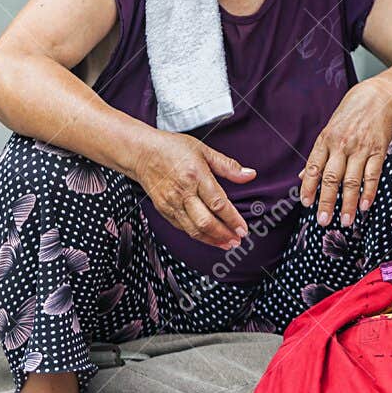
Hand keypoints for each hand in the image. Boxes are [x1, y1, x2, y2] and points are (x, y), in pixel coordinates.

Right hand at [133, 132, 255, 249]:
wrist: (141, 152)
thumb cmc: (172, 149)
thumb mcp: (204, 150)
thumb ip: (228, 166)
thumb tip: (250, 174)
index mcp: (196, 175)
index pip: (218, 203)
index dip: (232, 219)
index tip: (243, 229)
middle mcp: (183, 192)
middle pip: (206, 221)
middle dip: (224, 234)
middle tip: (238, 240)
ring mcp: (171, 202)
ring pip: (193, 229)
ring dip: (212, 239)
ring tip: (227, 244)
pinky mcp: (163, 209)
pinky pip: (182, 227)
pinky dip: (197, 235)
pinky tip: (209, 237)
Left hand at [300, 79, 391, 226]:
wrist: (378, 97)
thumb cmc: (351, 115)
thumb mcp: (329, 131)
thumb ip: (318, 156)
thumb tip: (303, 177)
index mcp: (325, 140)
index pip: (313, 167)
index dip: (308, 187)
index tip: (306, 204)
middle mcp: (341, 145)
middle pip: (331, 178)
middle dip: (327, 201)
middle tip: (323, 221)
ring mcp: (360, 148)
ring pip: (351, 180)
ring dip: (348, 203)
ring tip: (345, 221)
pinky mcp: (378, 150)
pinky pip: (372, 175)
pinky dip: (368, 192)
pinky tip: (365, 206)